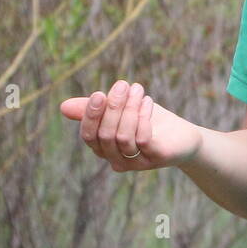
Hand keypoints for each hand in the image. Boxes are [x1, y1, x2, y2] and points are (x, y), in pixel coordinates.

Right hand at [59, 79, 202, 171]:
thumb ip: (97, 108)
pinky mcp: (156, 159)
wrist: (183, 137)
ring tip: (138, 90)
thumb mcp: (121, 110)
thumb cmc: (149, 120)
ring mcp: (137, 163)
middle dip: (113, 107)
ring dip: (129, 109)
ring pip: (123, 137)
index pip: (89, 136)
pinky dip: (143, 118)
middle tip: (123, 85)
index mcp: (105, 148)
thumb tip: (63, 107)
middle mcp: (117, 160)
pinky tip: (147, 102)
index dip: (90, 116)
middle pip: (105, 135)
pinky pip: (142, 140)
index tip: (99, 94)